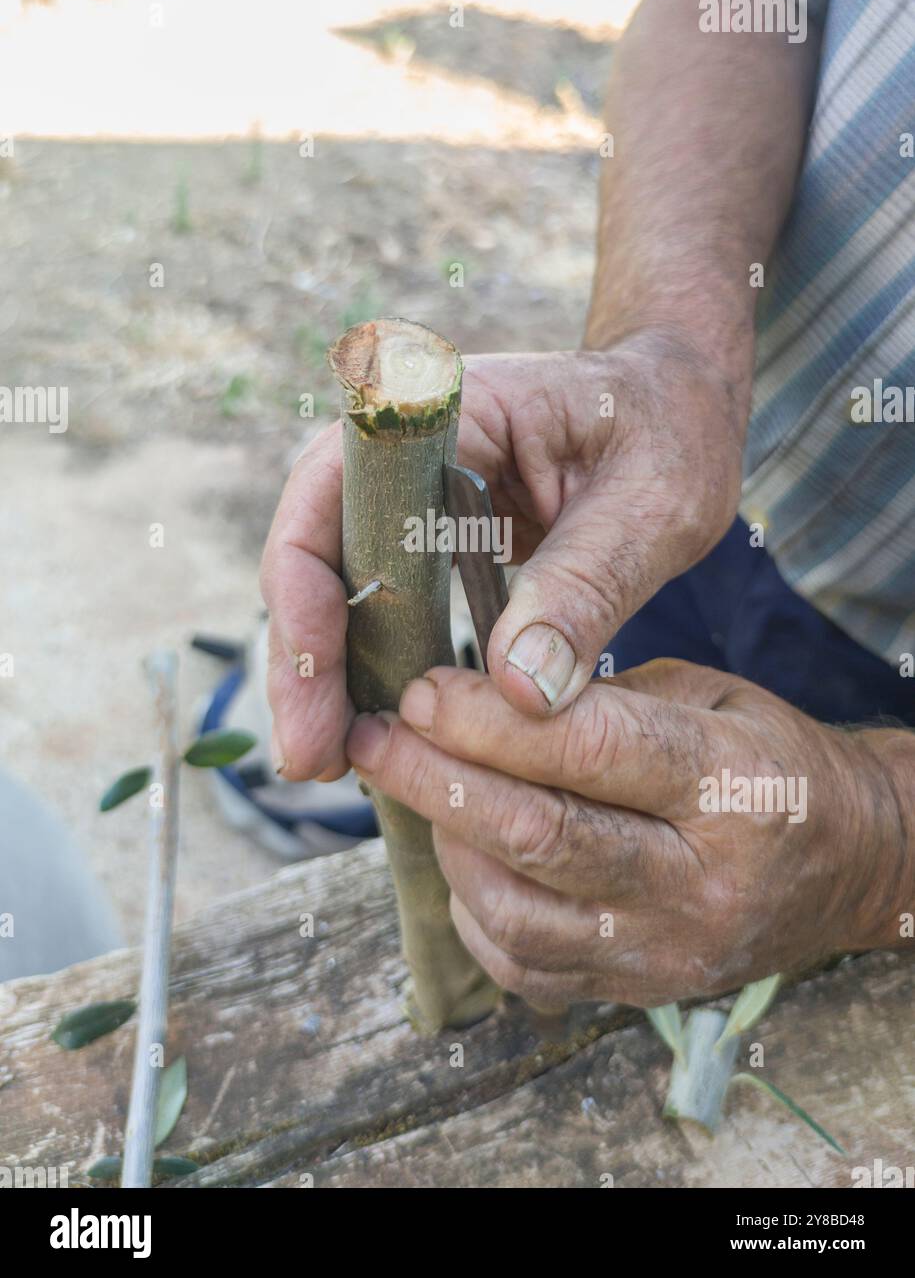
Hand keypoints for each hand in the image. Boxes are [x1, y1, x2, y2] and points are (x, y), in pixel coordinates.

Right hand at [260, 330, 746, 779]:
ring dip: (326, 673)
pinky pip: (379, 605)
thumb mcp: (652, 507)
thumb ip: (587, 587)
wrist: (681, 406)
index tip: (319, 687)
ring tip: (326, 761)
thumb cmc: (673, 432)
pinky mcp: (426, 541)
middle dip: (303, 659)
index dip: (307, 593)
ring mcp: (409, 496)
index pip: (330, 493)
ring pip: (334, 586)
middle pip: (313, 551)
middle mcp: (402, 450)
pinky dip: (372, 667)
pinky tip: (376, 733)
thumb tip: (520, 694)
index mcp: (443, 410)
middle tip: (310, 759)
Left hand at [344, 659, 912, 1008]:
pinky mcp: (639, 991)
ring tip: (423, 789)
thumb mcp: (709, 693)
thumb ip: (604, 696)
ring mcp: (668, 951)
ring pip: (516, 913)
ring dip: (447, 844)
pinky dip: (474, 910)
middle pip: (537, 835)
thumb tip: (481, 690)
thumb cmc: (766, 759)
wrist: (846, 863)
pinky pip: (526, 967)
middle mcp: (700, 880)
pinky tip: (464, 856)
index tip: (421, 689)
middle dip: (435, 779)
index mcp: (729, 784)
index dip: (486, 717)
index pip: (586, 750)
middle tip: (377, 737)